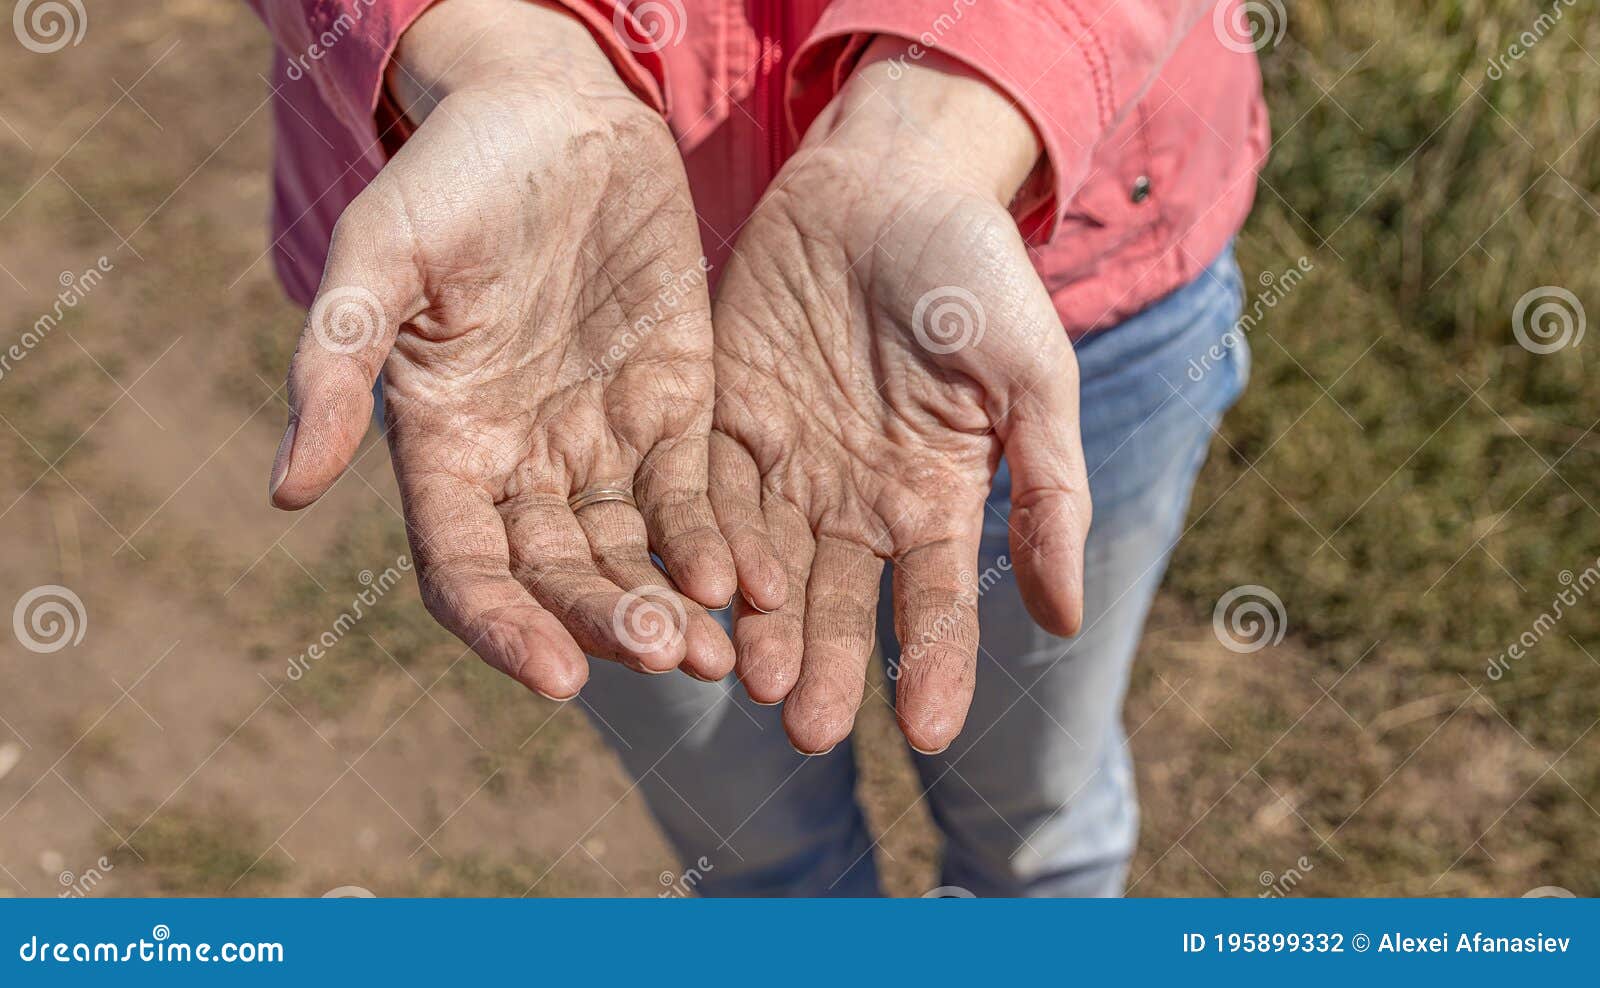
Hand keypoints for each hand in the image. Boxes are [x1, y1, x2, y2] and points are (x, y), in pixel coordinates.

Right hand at [268, 0, 773, 695]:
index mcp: (444, 445)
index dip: (505, 628)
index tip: (556, 678)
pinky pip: (697, 493)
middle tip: (668, 658)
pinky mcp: (673, 406)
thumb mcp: (380, 257)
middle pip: (562, 575)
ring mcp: (601, 439)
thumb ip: (338, 366)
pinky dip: (720, 542)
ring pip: (634, 550)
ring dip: (673, 606)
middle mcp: (522, 462)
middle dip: (610, 624)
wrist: (554, 109)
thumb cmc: (452, 175)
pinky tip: (751, 584)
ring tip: (722, 654)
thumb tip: (285, 492)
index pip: (466, 569)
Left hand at [710, 41, 1090, 752]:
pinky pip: (706, 491)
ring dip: (758, 623)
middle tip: (806, 727)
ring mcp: (782, 465)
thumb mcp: (1032, 379)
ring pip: (764, 565)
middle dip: (824, 665)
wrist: (888, 178)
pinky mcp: (719, 420)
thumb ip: (1048, 492)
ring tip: (750, 679)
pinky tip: (698, 585)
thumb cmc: (976, 274)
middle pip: (837, 603)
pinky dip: (703, 539)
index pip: (934, 606)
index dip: (935, 667)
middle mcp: (852, 502)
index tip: (930, 734)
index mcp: (931, 501)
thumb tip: (1066, 621)